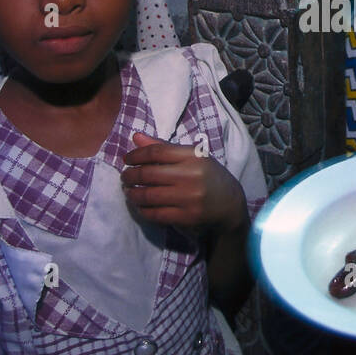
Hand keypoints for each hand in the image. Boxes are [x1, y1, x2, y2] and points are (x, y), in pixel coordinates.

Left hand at [121, 132, 246, 235]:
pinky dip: (143, 210)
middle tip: (125, 177)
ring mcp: (189, 198)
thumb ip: (164, 147)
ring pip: (149, 195)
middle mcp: (191, 176)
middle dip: (130, 175)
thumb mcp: (193, 157)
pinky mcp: (186, 217)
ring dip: (133, 194)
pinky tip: (140, 206)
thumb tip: (135, 137)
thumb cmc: (208, 176)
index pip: (156, 152)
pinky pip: (156, 214)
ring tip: (129, 191)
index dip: (136, 155)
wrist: (230, 205)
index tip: (127, 159)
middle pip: (149, 173)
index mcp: (194, 157)